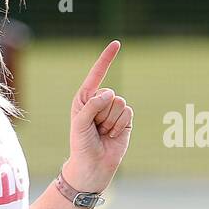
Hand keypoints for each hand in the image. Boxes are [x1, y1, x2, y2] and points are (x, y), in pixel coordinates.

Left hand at [67, 41, 132, 190]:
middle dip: (102, 112)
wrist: (93, 165)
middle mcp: (100, 101)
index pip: (97, 74)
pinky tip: (112, 135)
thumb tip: (110, 93)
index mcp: (85, 97)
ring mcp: (114, 110)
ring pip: (119, 103)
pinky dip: (119, 125)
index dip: (107, 59)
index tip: (117, 44)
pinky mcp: (126, 119)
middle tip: (95, 127)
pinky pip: (127, 112)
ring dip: (110, 121)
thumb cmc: (81, 144)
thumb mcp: (80, 122)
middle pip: (109, 93)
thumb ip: (92, 105)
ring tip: (102, 132)